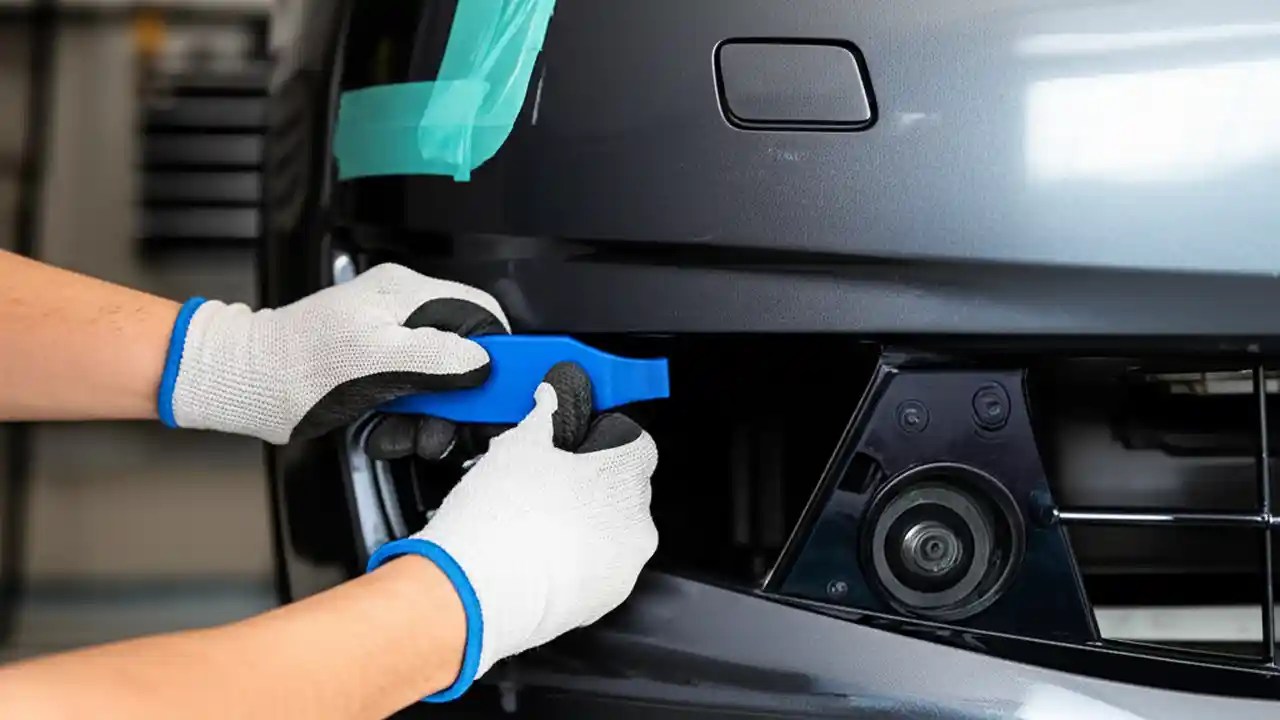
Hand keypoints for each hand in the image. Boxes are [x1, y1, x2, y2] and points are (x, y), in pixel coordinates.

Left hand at [163, 263, 508, 443]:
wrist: (243, 384)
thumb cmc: (294, 366)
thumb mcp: (375, 361)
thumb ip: (436, 356)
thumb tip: (483, 361)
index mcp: (407, 294)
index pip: (482, 314)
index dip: (501, 354)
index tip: (507, 390)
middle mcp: (402, 314)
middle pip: (464, 355)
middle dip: (458, 399)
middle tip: (445, 428)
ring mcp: (389, 343)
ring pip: (440, 383)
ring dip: (429, 418)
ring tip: (404, 434)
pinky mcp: (376, 371)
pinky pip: (412, 398)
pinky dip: (404, 421)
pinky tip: (385, 431)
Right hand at [366, 363, 658, 700]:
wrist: (472, 595)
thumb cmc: (498, 519)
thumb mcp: (519, 446)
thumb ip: (547, 415)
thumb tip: (552, 397)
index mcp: (625, 479)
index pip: (637, 444)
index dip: (606, 440)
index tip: (579, 446)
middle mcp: (636, 526)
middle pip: (625, 490)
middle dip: (595, 484)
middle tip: (551, 484)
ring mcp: (623, 570)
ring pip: (613, 532)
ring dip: (587, 524)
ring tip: (539, 523)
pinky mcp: (603, 604)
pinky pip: (599, 570)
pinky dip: (578, 561)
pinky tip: (540, 555)